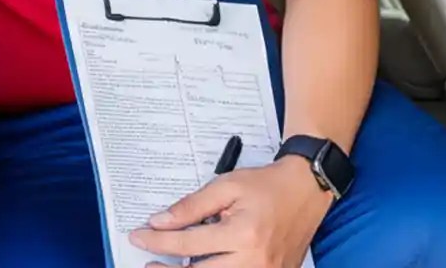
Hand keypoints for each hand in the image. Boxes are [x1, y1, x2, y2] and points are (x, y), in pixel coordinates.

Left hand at [128, 157, 332, 266]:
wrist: (307, 191)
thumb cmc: (267, 186)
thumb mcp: (225, 187)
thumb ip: (191, 207)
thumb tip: (160, 222)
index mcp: (243, 235)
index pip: (187, 243)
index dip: (157, 241)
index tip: (138, 237)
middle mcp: (255, 262)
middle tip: (147, 262)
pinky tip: (198, 266)